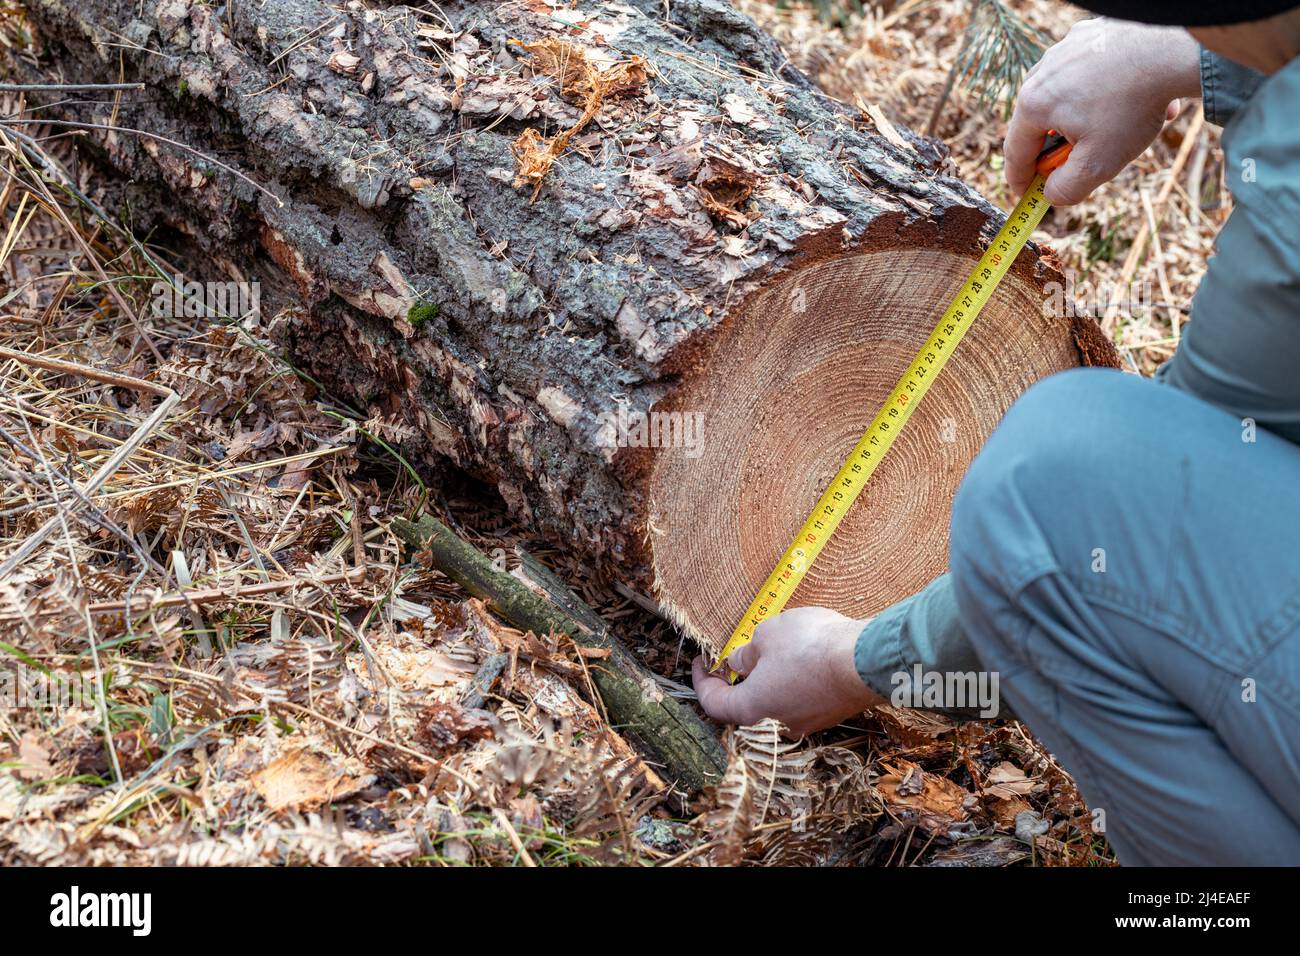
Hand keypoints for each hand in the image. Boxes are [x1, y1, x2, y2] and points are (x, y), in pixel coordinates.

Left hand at [692, 606, 883, 736]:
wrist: (867, 659)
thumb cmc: (810, 647)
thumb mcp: (766, 635)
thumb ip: (746, 652)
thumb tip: (738, 661)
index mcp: (754, 707)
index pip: (714, 704)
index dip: (702, 681)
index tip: (702, 662)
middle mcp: (779, 723)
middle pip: (750, 702)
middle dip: (743, 676)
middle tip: (742, 651)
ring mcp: (810, 721)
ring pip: (781, 698)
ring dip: (775, 675)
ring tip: (781, 646)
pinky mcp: (833, 712)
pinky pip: (807, 696)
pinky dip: (800, 678)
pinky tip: (809, 654)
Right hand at [1005, 19, 1201, 205]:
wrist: (1172, 48)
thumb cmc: (1131, 108)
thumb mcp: (1097, 165)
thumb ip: (1065, 189)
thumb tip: (1050, 193)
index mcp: (1033, 105)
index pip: (1015, 151)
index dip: (1019, 178)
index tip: (1026, 194)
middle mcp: (1042, 72)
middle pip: (1041, 123)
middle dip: (1061, 147)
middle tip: (1080, 164)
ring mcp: (1066, 49)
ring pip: (1069, 97)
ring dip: (1089, 120)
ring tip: (1123, 129)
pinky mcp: (1091, 34)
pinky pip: (1091, 74)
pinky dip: (1108, 93)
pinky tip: (1139, 101)